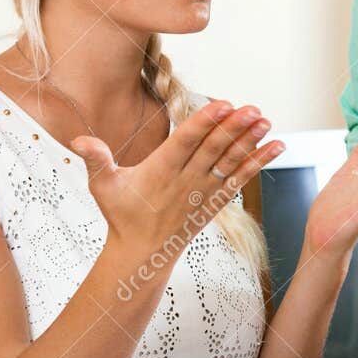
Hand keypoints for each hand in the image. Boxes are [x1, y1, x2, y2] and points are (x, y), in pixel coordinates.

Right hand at [71, 100, 281, 260]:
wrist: (142, 253)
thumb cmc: (121, 214)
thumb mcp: (103, 186)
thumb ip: (96, 159)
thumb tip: (79, 139)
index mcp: (161, 170)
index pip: (186, 141)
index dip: (206, 122)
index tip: (224, 104)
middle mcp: (187, 179)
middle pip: (213, 149)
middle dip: (233, 128)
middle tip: (252, 108)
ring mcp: (204, 191)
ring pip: (230, 162)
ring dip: (250, 142)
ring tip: (267, 122)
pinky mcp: (216, 201)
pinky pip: (241, 179)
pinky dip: (259, 163)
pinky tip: (278, 146)